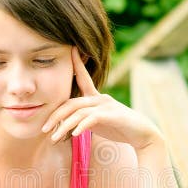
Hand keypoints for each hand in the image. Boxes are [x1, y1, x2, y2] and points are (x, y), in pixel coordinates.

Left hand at [42, 47, 161, 151]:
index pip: (83, 78)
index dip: (76, 64)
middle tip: (44, 129)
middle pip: (72, 103)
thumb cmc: (120, 128)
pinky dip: (81, 126)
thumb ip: (85, 119)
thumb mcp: (99, 122)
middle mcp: (100, 98)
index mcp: (97, 98)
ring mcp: (107, 106)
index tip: (70, 49)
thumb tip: (66, 125)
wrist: (143, 135)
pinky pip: (92, 119)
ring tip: (54, 138)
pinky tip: (75, 135)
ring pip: (78, 112)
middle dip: (56, 116)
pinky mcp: (112, 116)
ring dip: (64, 126)